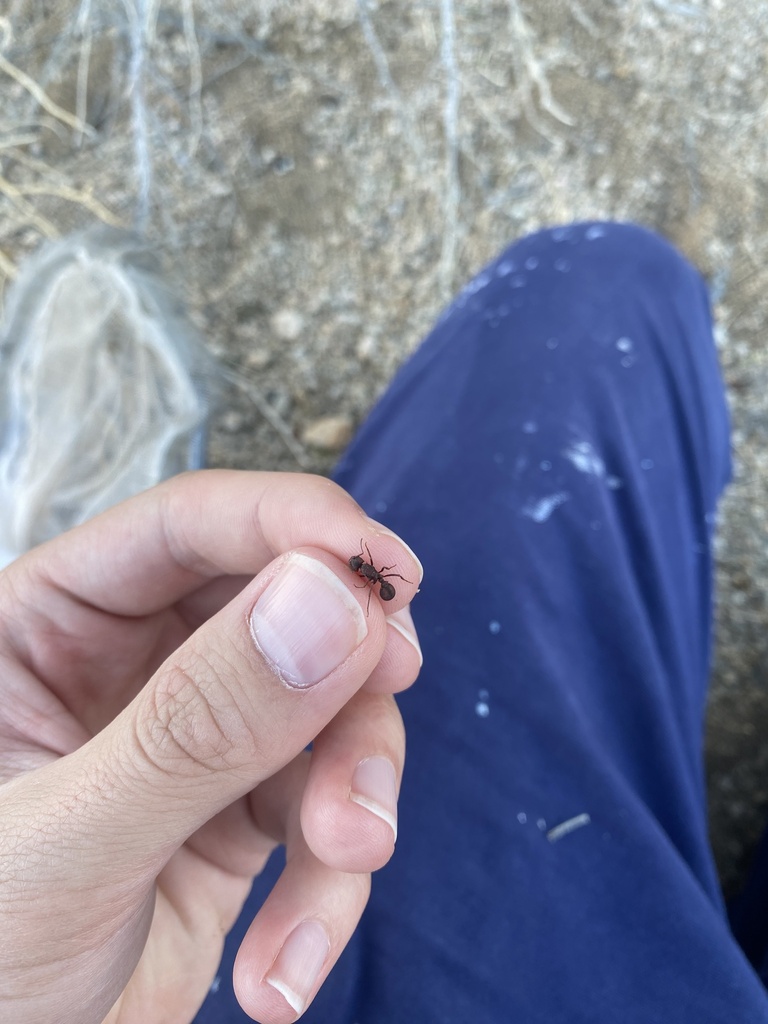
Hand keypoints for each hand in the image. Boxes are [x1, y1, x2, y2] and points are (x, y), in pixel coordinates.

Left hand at [0, 470, 421, 1023]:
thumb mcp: (63, 842)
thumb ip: (193, 725)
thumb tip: (331, 602)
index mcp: (42, 628)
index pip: (184, 528)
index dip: (292, 523)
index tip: (385, 570)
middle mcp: (123, 671)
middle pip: (278, 610)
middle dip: (343, 669)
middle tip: (394, 684)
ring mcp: (187, 746)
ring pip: (320, 713)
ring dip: (352, 785)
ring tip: (349, 857)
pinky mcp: (233, 825)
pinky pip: (318, 815)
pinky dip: (327, 889)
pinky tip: (285, 970)